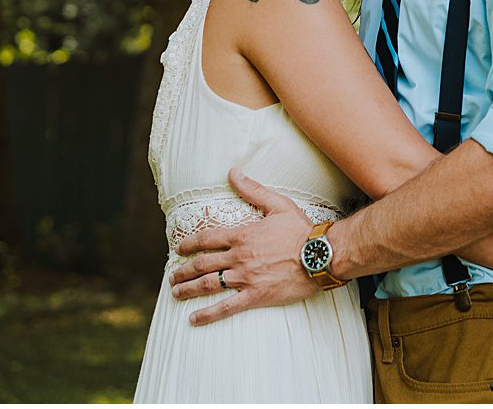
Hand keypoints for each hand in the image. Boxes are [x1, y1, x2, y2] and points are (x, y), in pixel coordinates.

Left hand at [168, 168, 316, 324]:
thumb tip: (234, 172)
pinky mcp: (255, 296)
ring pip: (208, 285)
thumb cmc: (301, 230)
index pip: (206, 239)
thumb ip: (253, 190)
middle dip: (183, 271)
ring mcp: (245, 278)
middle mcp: (239, 257)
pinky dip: (207, 314)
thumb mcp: (278, 205)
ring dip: (188, 289)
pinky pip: (226, 307)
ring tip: (176, 293)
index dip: (188, 244)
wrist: (320, 256)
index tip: (178, 250)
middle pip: (202, 264)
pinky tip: (194, 318)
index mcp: (242, 235)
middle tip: (172, 277)